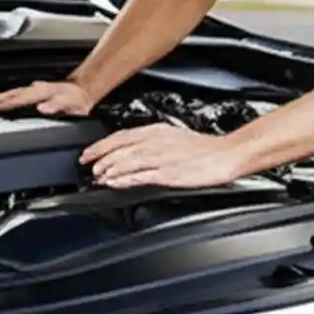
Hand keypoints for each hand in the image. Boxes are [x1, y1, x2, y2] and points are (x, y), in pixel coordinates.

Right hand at [0, 80, 94, 116]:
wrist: (82, 92)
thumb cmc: (76, 99)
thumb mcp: (71, 103)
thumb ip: (57, 105)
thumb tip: (43, 108)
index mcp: (36, 94)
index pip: (10, 101)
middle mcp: (29, 92)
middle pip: (1, 97)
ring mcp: (28, 94)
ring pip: (3, 97)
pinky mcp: (28, 98)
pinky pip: (9, 100)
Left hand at [80, 124, 245, 188]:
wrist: (226, 154)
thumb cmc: (205, 149)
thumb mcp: (175, 137)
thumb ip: (154, 142)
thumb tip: (136, 149)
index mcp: (158, 131)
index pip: (122, 136)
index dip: (102, 145)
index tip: (89, 152)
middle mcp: (157, 141)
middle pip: (121, 147)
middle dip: (100, 156)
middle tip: (86, 164)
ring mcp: (162, 157)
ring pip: (127, 161)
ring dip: (109, 168)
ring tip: (97, 175)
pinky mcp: (169, 173)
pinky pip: (141, 175)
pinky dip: (124, 179)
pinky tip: (114, 183)